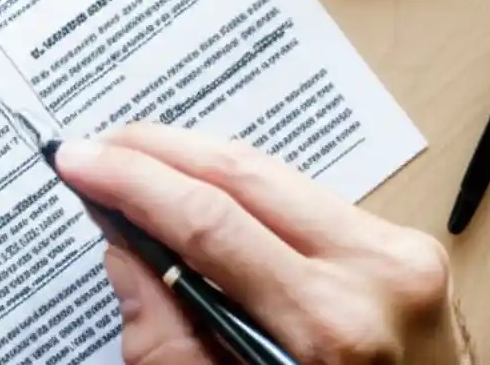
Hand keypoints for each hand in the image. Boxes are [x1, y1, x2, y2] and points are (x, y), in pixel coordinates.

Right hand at [55, 125, 472, 364]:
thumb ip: (167, 340)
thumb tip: (124, 249)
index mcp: (332, 327)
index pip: (210, 221)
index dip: (134, 182)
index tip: (83, 163)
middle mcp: (377, 272)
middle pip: (243, 173)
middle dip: (157, 149)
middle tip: (99, 148)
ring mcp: (402, 253)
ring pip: (275, 173)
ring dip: (196, 159)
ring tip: (135, 160)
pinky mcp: (406, 247)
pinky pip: (305, 196)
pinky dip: (244, 187)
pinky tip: (200, 185)